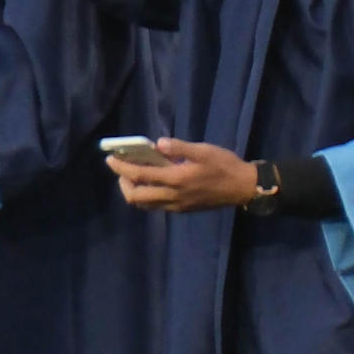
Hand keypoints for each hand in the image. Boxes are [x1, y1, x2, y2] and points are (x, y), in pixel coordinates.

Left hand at [108, 137, 265, 211]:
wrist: (242, 188)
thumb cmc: (224, 165)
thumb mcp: (205, 150)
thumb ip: (180, 147)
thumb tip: (158, 144)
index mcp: (176, 179)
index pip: (140, 175)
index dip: (122, 168)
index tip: (111, 159)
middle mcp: (172, 196)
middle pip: (135, 197)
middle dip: (123, 183)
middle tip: (123, 169)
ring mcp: (175, 205)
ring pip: (144, 204)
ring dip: (133, 191)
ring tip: (135, 176)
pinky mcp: (181, 209)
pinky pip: (155, 206)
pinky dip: (146, 195)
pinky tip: (153, 183)